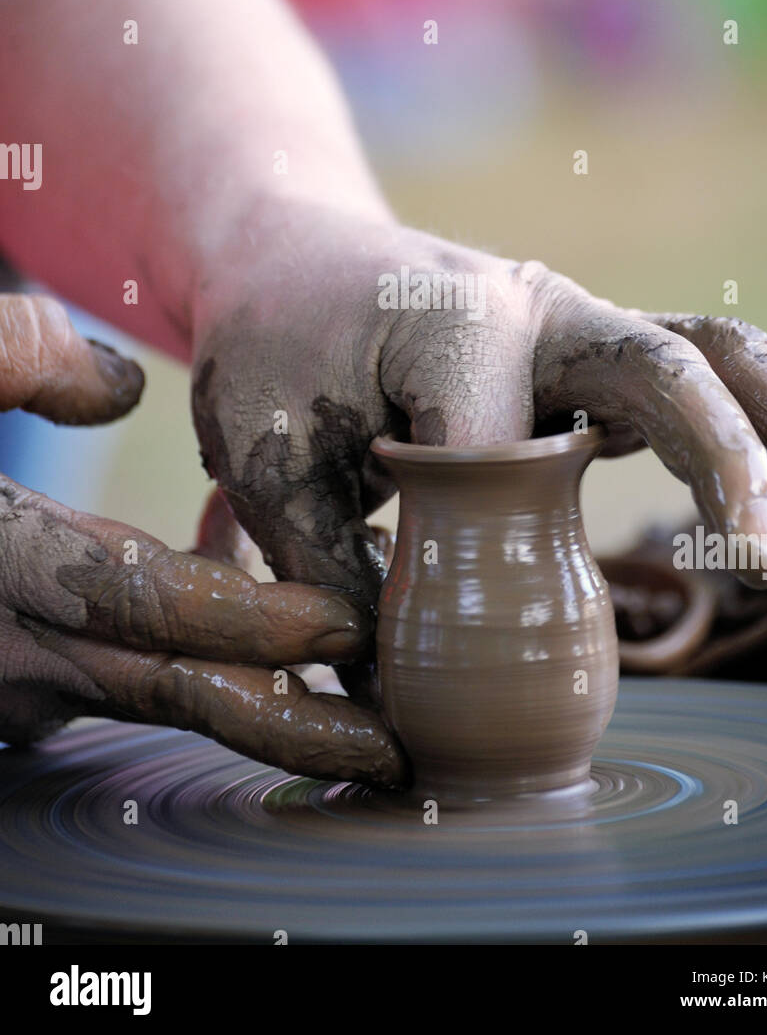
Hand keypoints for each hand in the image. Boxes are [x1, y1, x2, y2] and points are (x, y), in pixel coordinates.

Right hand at [0, 294, 403, 785]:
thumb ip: (24, 356)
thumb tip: (119, 386)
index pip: (146, 605)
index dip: (250, 619)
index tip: (346, 625)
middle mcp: (8, 647)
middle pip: (169, 692)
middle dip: (287, 723)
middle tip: (391, 748)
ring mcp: (5, 687)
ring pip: (149, 705)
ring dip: (252, 713)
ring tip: (355, 726)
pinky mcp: (8, 692)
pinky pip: (112, 697)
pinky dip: (189, 688)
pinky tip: (256, 670)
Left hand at [190, 200, 766, 616]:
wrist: (289, 253)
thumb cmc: (271, 346)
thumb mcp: (265, 457)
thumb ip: (328, 573)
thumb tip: (395, 703)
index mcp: (461, 321)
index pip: (508, 459)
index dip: (472, 547)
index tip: (417, 615)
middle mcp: (545, 310)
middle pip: (676, 369)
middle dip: (737, 466)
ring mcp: (580, 326)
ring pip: (711, 363)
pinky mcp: (593, 358)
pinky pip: (692, 384)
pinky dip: (747, 440)